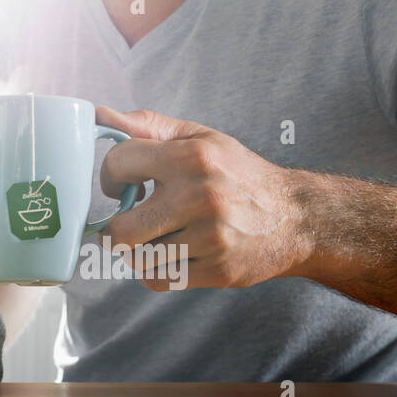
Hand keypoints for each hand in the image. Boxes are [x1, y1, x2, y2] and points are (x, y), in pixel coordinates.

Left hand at [94, 106, 312, 290]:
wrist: (297, 216)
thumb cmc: (237, 172)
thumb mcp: (199, 138)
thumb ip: (147, 125)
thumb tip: (98, 115)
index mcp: (191, 157)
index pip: (118, 163)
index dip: (110, 176)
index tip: (121, 185)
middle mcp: (200, 196)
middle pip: (121, 230)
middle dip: (116, 228)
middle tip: (130, 221)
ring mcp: (211, 238)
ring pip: (138, 259)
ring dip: (138, 252)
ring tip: (154, 237)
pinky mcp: (219, 271)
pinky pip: (159, 280)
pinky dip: (155, 272)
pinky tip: (169, 255)